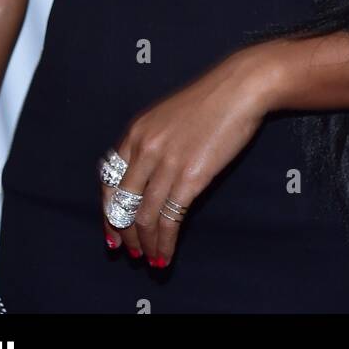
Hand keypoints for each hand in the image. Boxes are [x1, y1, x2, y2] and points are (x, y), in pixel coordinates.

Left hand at [100, 47, 270, 267]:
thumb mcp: (166, 117)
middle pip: (124, 204)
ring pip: (145, 217)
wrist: (239, 89)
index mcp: (136, 133)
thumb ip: (151, 145)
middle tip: (131, 253)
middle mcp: (145, 149)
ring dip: (146, 245)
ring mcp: (167, 164)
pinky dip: (165, 242)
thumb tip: (144, 182)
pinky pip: (169, 220)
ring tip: (150, 260)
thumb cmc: (209, 101)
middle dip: (125, 234)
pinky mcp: (190, 177)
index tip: (112, 233)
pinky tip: (166, 255)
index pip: (109, 183)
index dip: (108, 213)